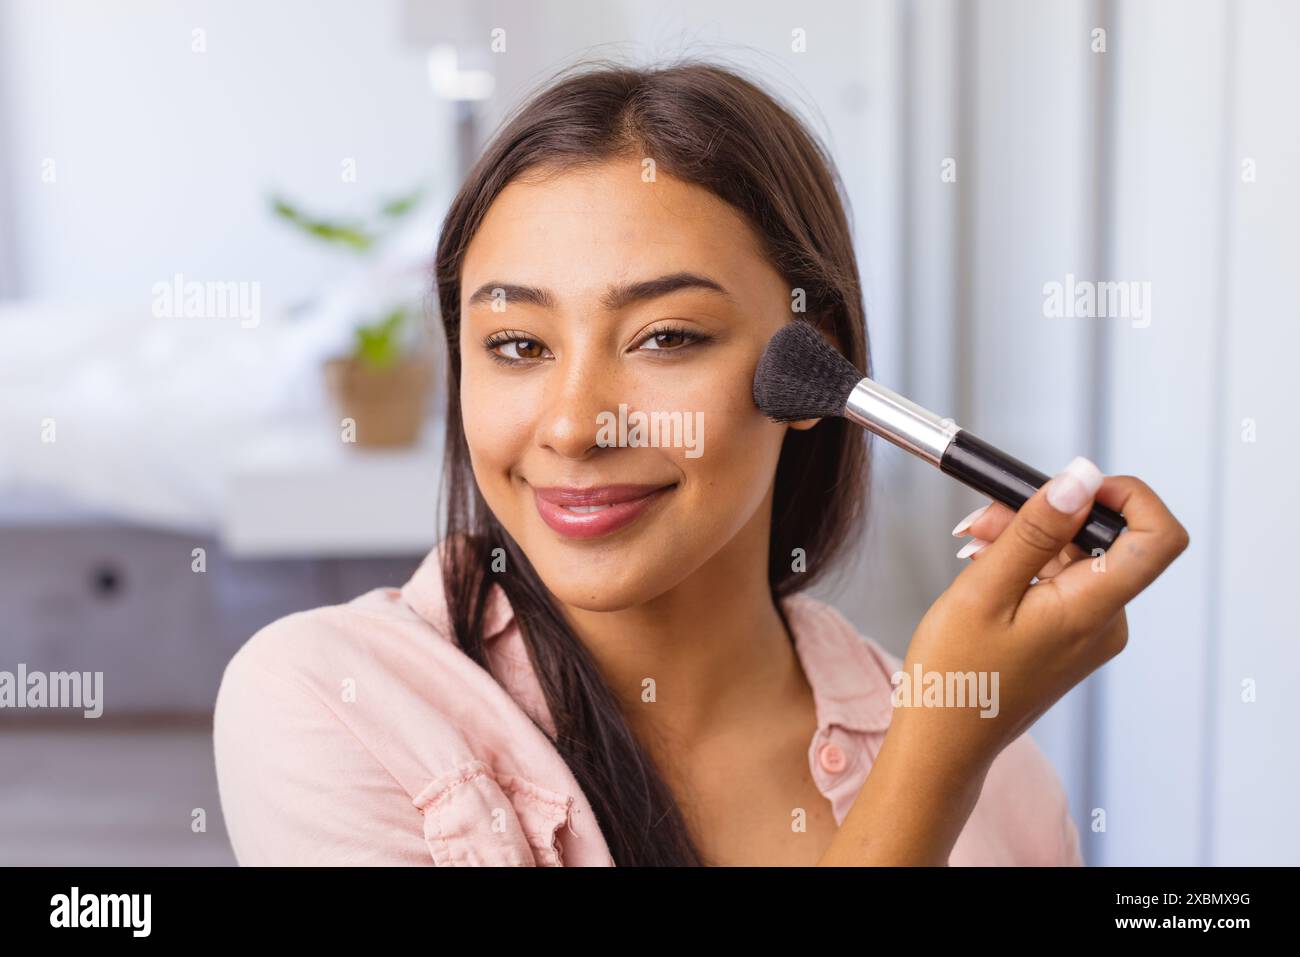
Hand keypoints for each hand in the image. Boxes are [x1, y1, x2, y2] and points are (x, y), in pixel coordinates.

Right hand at [895, 457, 1189, 782]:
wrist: (944, 743)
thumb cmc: (956, 677)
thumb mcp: (985, 590)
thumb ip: (1036, 530)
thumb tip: (1082, 477)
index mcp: (1093, 610)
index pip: (1158, 536)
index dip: (1126, 495)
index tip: (1071, 485)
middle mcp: (1106, 621)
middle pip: (1102, 537)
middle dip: (1045, 512)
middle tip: (981, 520)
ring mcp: (1091, 632)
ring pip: (1075, 554)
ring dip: (1026, 537)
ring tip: (971, 547)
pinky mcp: (1072, 637)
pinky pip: (1063, 580)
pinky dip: (1025, 563)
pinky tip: (984, 569)